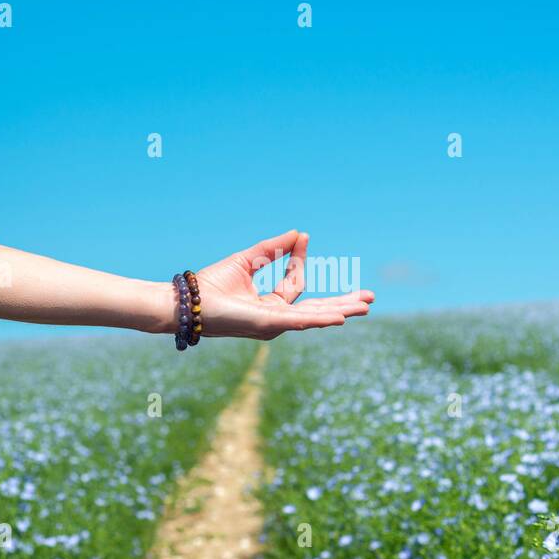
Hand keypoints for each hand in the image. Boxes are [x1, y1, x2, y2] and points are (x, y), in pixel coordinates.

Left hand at [195, 230, 373, 339]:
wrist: (189, 301)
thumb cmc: (212, 286)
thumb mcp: (247, 260)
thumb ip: (273, 249)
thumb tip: (298, 233)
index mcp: (270, 305)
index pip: (296, 283)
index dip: (301, 260)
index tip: (303, 237)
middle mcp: (276, 318)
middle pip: (317, 309)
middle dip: (343, 304)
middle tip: (369, 299)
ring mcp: (275, 324)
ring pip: (315, 317)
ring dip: (341, 311)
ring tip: (365, 307)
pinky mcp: (269, 325)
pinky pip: (299, 321)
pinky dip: (320, 319)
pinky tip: (339, 318)